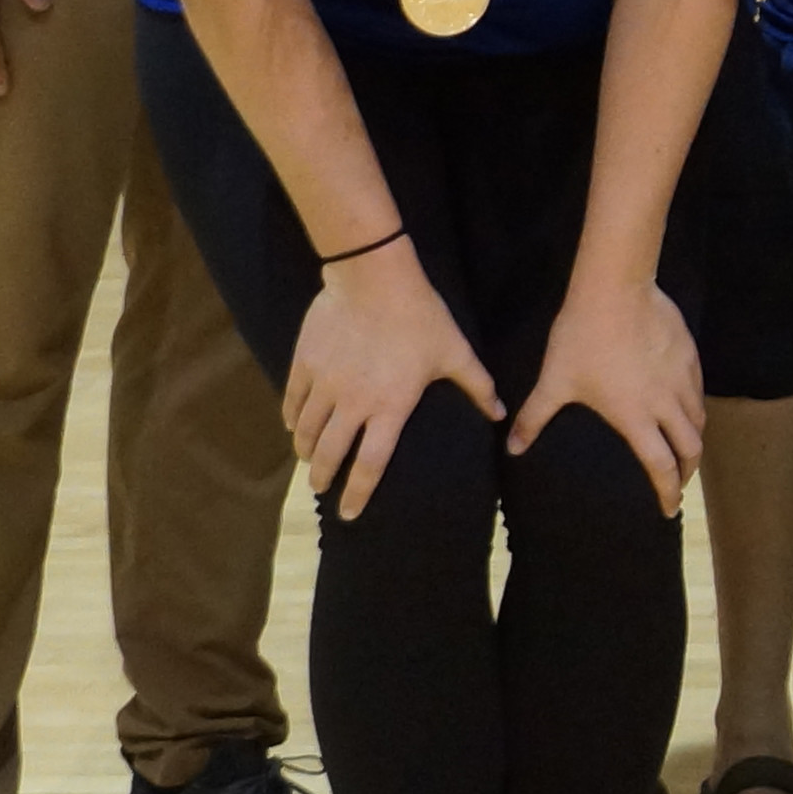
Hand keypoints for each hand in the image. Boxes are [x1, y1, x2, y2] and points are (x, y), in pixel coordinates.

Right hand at [289, 245, 505, 520]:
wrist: (373, 279)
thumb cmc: (421, 317)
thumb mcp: (455, 353)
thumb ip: (478, 387)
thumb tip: (500, 415)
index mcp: (390, 407)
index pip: (371, 463)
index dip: (359, 492)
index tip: (350, 514)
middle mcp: (352, 403)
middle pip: (330, 454)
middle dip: (324, 478)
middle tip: (321, 490)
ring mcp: (324, 384)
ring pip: (307, 430)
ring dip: (307, 450)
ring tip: (310, 460)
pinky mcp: (304, 364)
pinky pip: (292, 401)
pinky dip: (292, 419)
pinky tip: (294, 426)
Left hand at [510, 272, 704, 510]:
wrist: (615, 290)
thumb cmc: (582, 338)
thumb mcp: (554, 381)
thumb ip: (535, 417)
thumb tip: (512, 448)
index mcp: (636, 418)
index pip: (661, 466)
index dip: (667, 492)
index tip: (667, 510)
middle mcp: (666, 403)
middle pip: (692, 448)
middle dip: (688, 471)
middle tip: (679, 481)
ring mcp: (682, 378)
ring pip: (700, 419)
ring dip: (693, 439)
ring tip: (685, 447)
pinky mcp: (689, 355)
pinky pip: (699, 390)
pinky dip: (694, 407)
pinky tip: (684, 403)